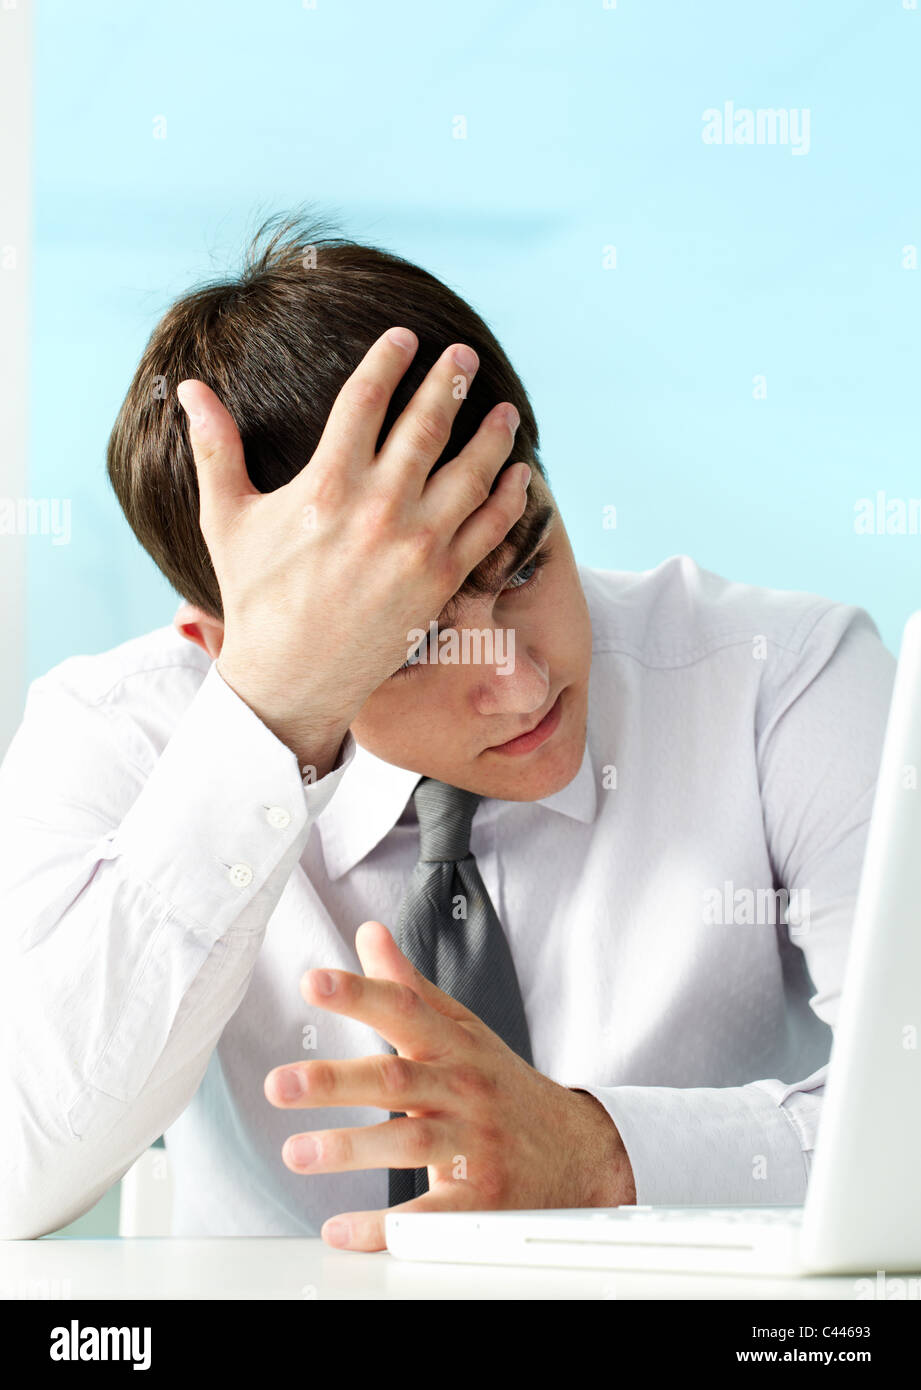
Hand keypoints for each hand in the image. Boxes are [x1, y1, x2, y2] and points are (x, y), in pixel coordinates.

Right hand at [175, 329, 530, 775]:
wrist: (291, 679)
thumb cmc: (256, 598)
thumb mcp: (228, 519)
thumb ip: (215, 449)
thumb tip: (188, 388)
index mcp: (327, 486)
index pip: (366, 401)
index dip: (388, 361)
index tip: (405, 337)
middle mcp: (378, 510)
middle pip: (427, 427)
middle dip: (450, 383)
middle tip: (465, 356)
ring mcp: (416, 547)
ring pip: (470, 475)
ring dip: (493, 438)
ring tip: (505, 410)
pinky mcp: (441, 582)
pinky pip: (488, 531)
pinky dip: (510, 500)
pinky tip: (521, 476)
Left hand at [264, 921, 635, 1251]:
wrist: (576, 1149)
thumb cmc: (500, 1084)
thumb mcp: (461, 1028)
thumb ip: (408, 986)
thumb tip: (367, 935)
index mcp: (452, 1045)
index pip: (404, 1009)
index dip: (360, 994)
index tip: (314, 982)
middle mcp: (461, 1090)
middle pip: (397, 1080)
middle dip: (336, 1081)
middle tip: (281, 1084)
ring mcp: (474, 1144)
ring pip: (410, 1144)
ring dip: (351, 1148)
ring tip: (296, 1152)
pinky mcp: (480, 1200)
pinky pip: (430, 1215)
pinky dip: (384, 1226)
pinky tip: (341, 1228)